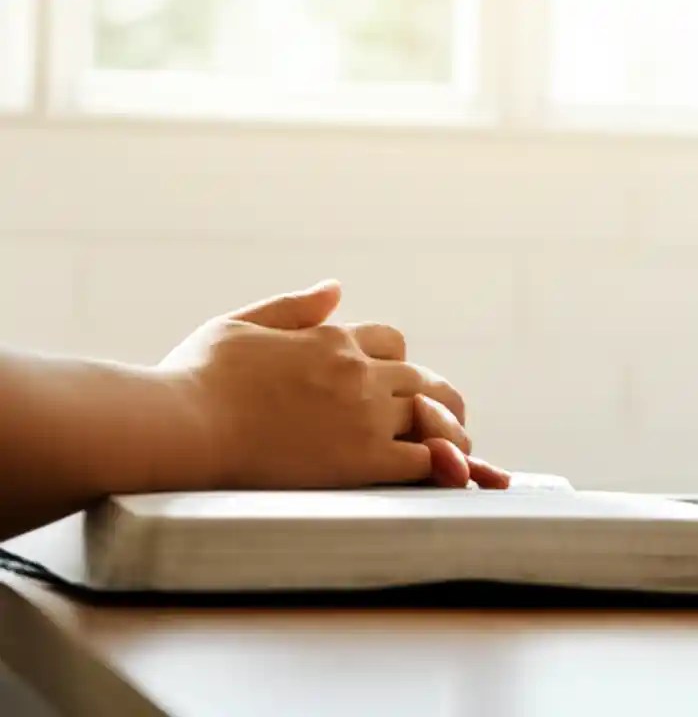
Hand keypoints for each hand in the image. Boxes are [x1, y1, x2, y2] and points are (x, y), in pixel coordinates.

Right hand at [159, 280, 508, 489]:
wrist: (181, 426)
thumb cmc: (195, 378)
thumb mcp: (239, 325)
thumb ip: (292, 307)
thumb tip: (336, 287)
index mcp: (330, 338)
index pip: (391, 341)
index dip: (396, 361)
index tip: (392, 383)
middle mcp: (357, 370)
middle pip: (421, 377)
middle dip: (433, 396)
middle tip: (441, 418)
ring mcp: (364, 414)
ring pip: (432, 414)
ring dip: (445, 429)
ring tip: (454, 448)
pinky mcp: (364, 458)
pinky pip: (424, 457)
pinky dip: (438, 463)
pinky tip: (439, 474)